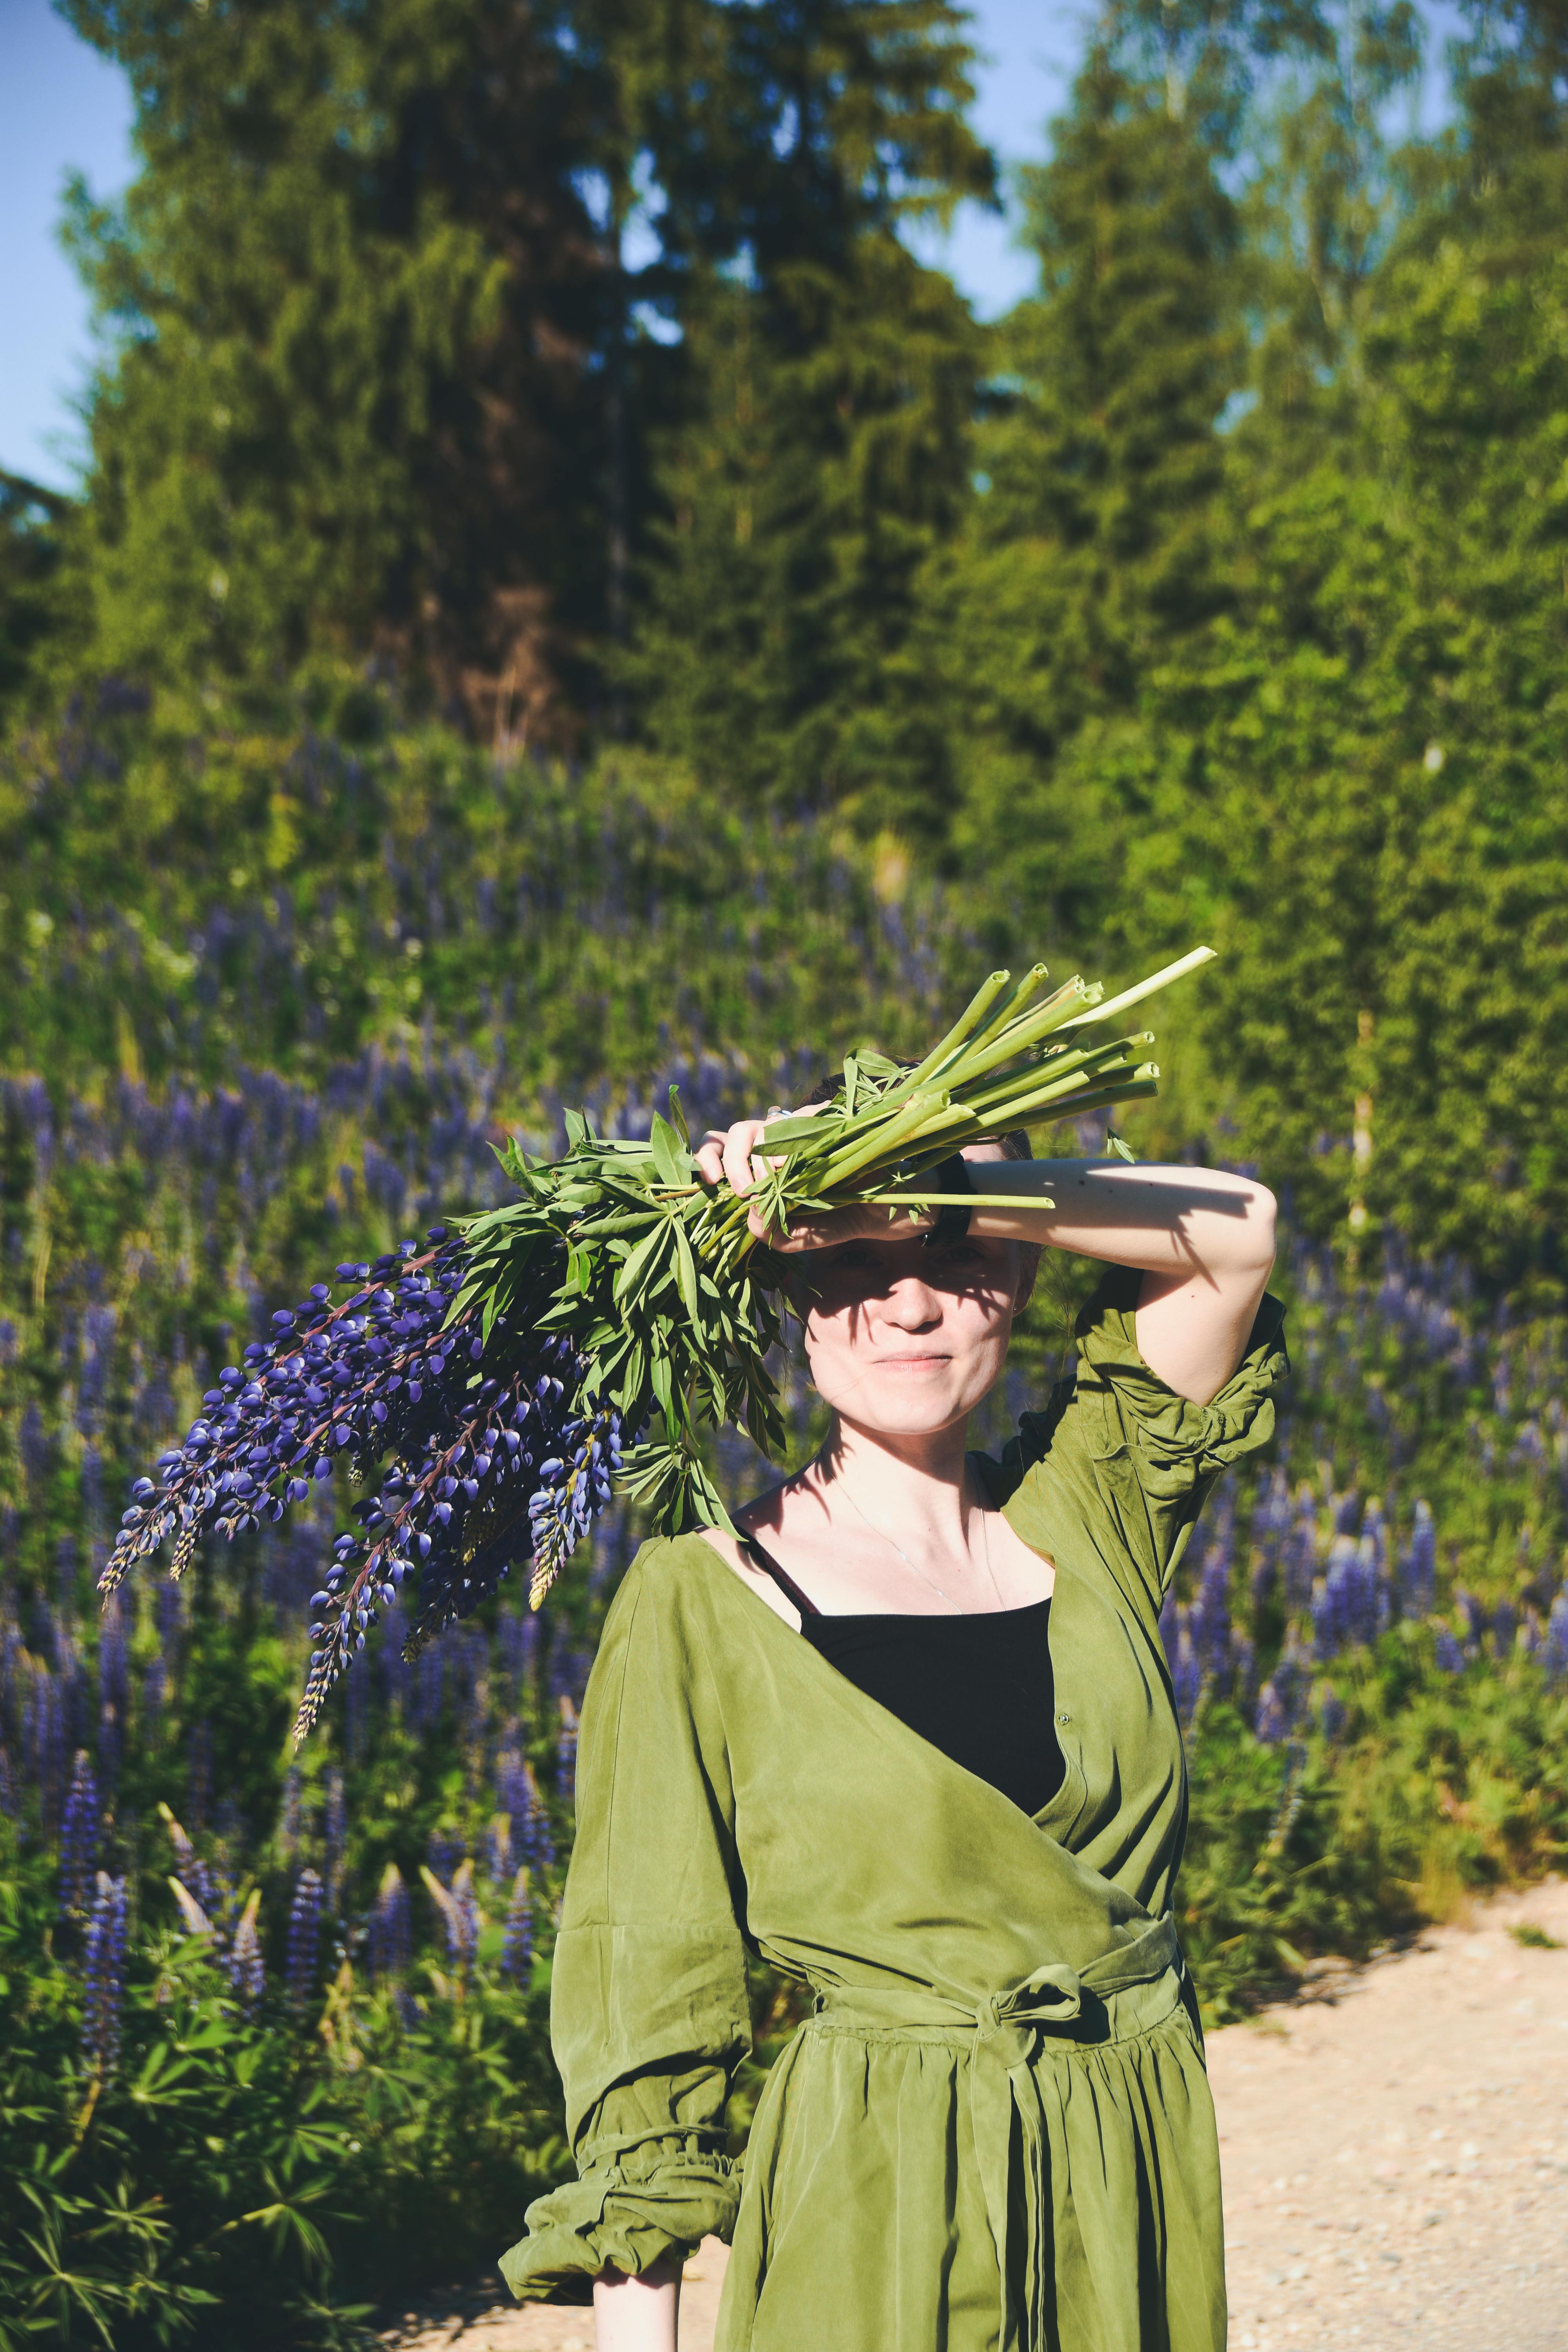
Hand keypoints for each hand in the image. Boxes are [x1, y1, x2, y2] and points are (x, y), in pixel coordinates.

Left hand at [694, 1110, 929, 1252]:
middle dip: (730, 1162)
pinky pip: (802, 1123)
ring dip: (757, 1157)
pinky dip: (791, 1147)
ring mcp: (817, 1126)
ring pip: (765, 1125)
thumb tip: (752, 1226)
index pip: (731, 1147)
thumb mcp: (827, 1232)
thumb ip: (791, 1233)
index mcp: (785, 1164)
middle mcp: (795, 1140)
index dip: (708, 1157)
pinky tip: (795, 1169)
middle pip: (739, 1131)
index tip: (705, 1182)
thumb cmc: (874, 1214)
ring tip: (769, 1183)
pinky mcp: (840, 1120)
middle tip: (746, 1192)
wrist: (924, 1203)